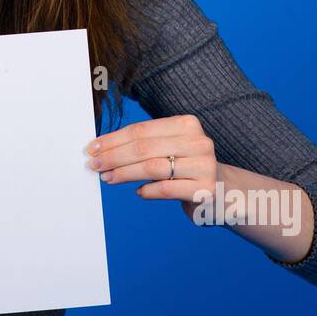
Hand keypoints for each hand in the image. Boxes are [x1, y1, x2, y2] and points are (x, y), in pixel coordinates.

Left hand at [85, 115, 219, 217]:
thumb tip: (103, 150)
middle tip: (94, 164)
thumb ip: (145, 145)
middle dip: (114, 156)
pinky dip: (147, 191)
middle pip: (144, 148)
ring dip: (124, 173)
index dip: (113, 139)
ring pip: (153, 167)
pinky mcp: (204, 190)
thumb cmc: (187, 167)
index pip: (141, 130)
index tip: (92, 148)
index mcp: (187, 124)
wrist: (223, 191)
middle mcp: (198, 142)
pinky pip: (166, 189)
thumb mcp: (171, 148)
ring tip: (107, 178)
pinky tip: (138, 192)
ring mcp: (204, 166)